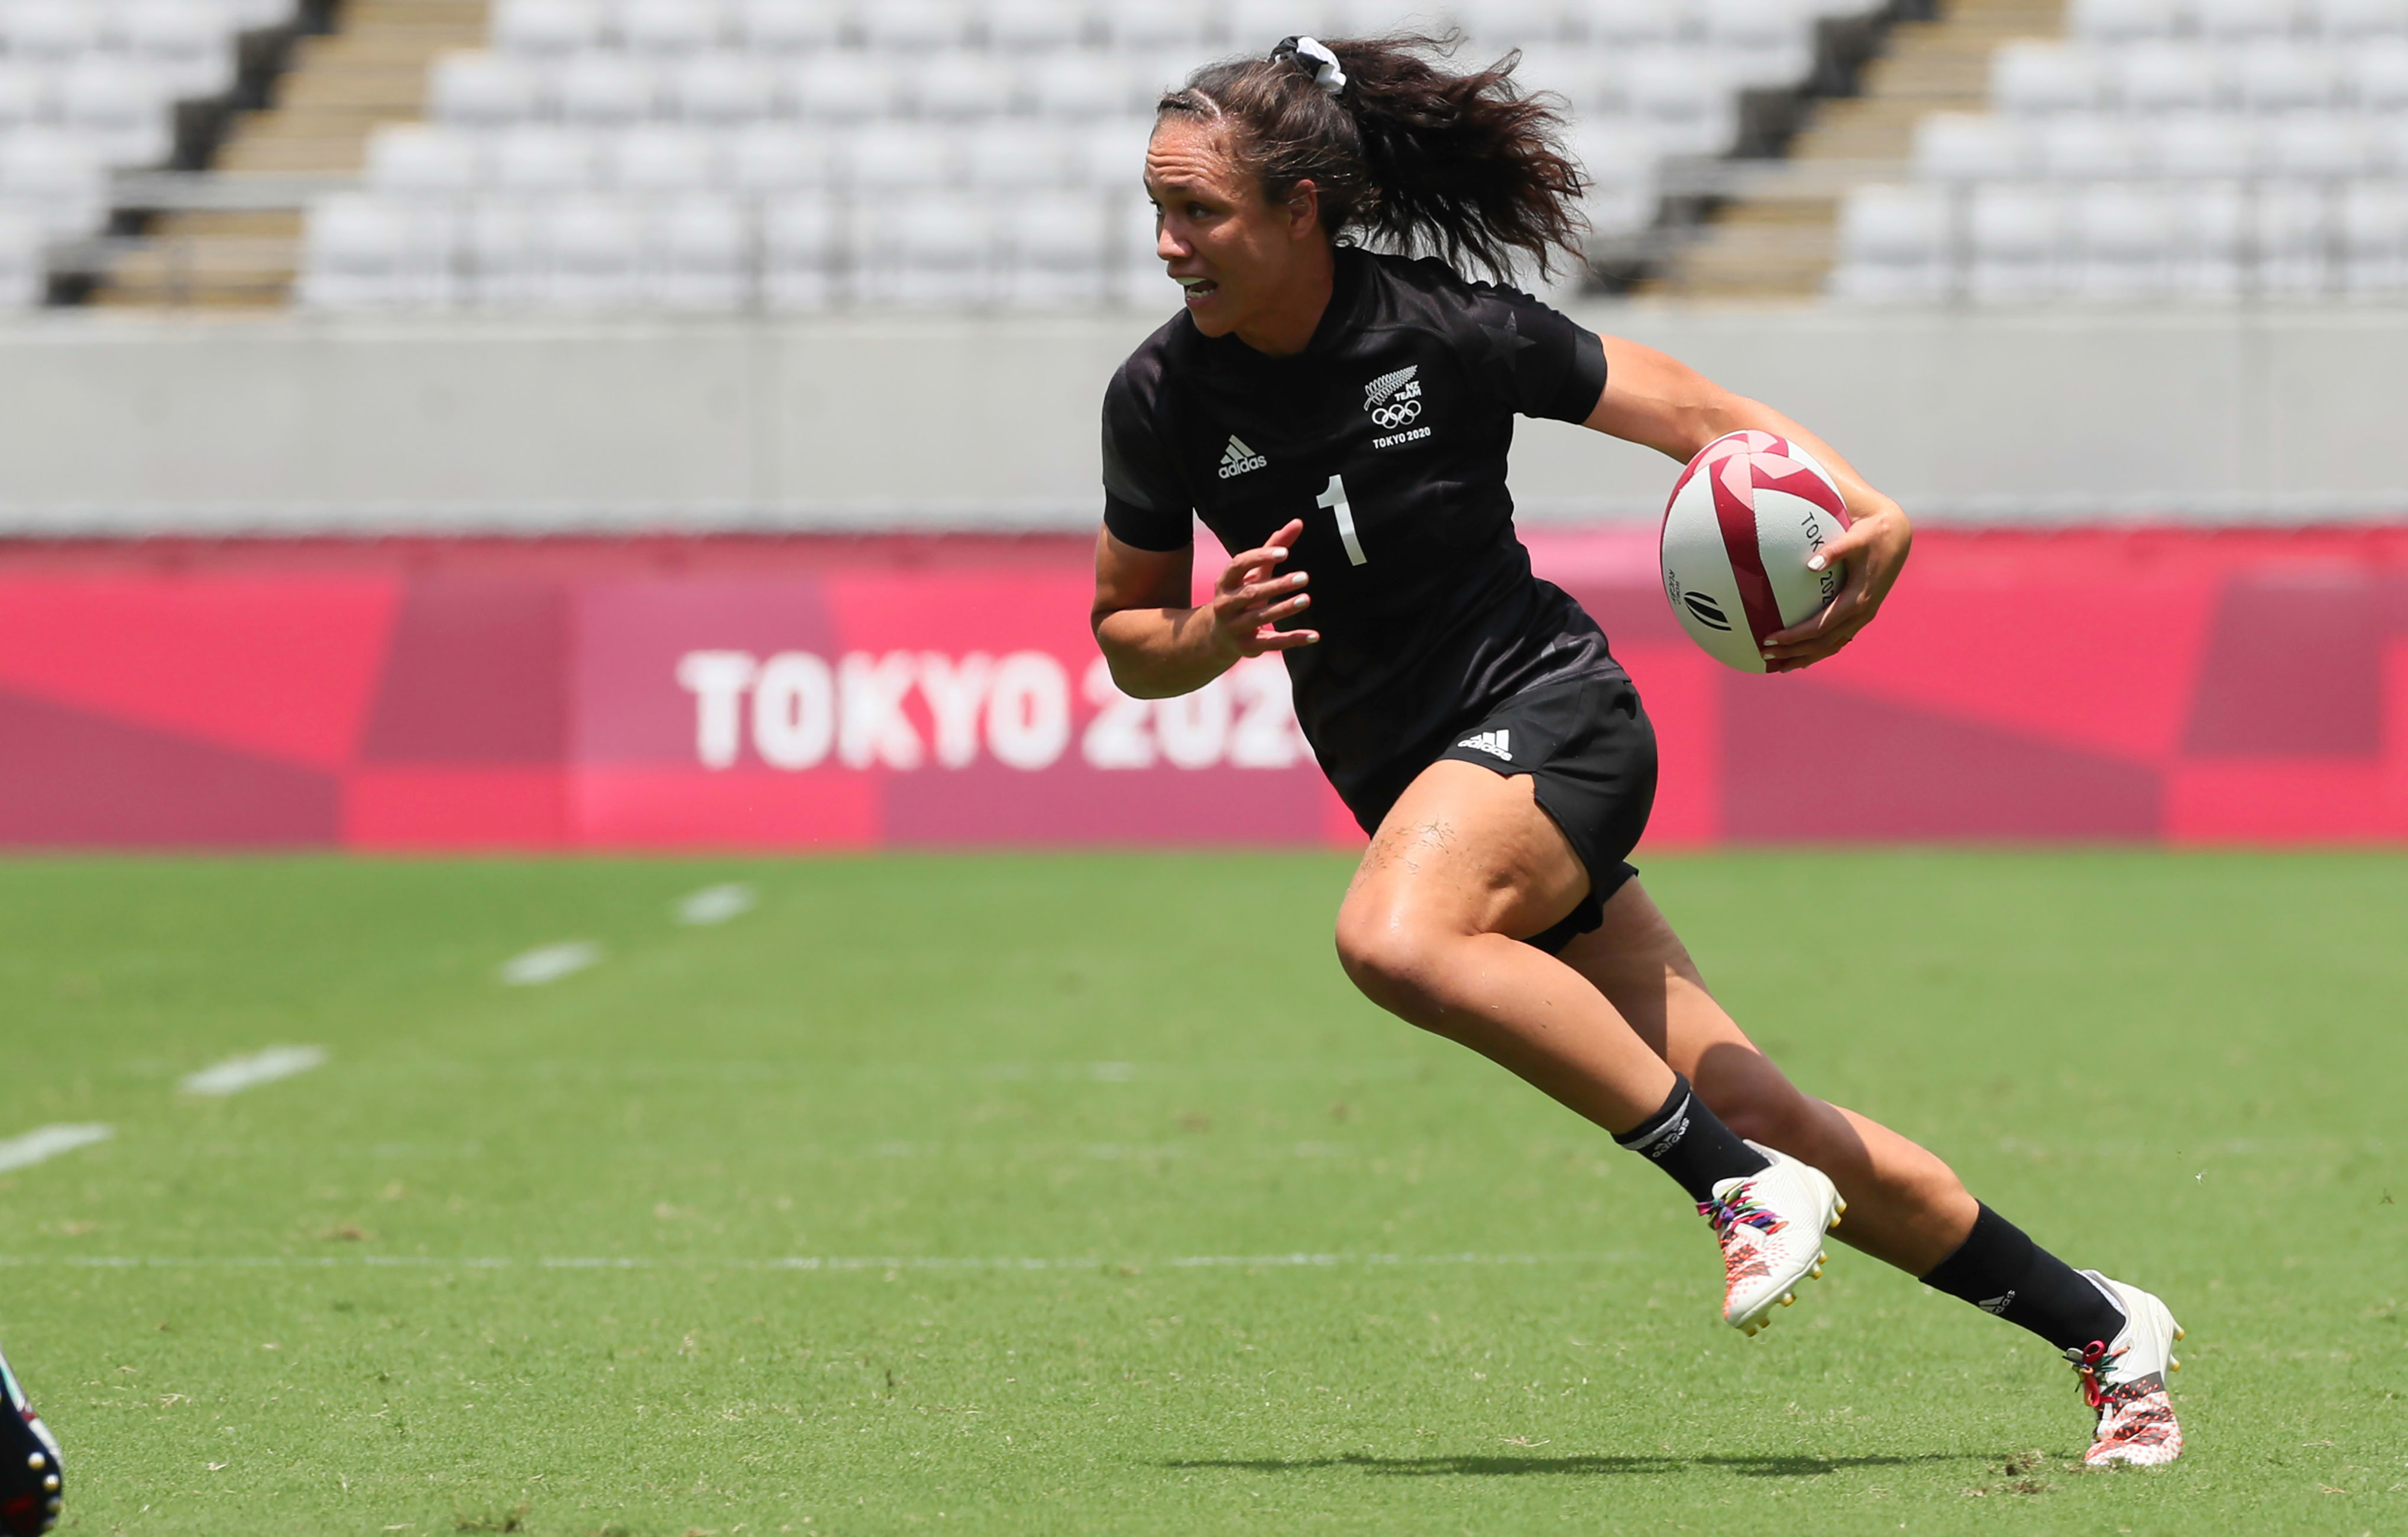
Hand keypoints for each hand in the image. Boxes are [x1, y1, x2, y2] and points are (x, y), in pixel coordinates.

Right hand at [1205, 518, 1317, 658]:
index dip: (1260, 557)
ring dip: (1284, 609)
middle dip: (1278, 585)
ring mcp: (1235, 627)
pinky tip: (1314, 635)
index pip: (1239, 565)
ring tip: (1305, 599)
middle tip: (1304, 577)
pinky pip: (1273, 643)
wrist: (1216, 635)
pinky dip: (1294, 639)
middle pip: (1252, 593)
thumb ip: (1274, 548)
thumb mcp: (1254, 573)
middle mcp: (1226, 605)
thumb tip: (1298, 522)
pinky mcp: (1248, 647)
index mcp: (1226, 582)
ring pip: (1261, 618)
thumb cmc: (1241, 594)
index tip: (1284, 553)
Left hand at [1760, 501, 1911, 671]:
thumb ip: (1834, 551)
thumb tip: (1809, 565)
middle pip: (1822, 644)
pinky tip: (1801, 655)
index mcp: (1858, 600)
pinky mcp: (1861, 615)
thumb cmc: (1872, 534)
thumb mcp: (1854, 539)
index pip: (1820, 627)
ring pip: (1831, 646)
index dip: (1794, 636)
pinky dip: (1818, 650)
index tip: (1769, 638)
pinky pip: (1837, 639)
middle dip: (1793, 652)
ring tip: (1778, 665)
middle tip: (1764, 654)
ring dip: (1805, 657)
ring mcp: (1862, 617)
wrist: (1896, 538)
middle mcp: (1861, 614)